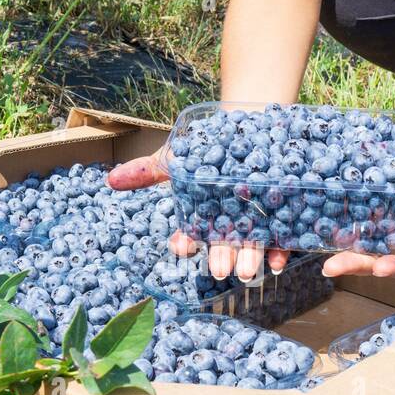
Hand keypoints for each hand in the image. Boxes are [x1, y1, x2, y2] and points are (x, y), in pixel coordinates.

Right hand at [108, 154, 289, 280]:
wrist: (252, 123)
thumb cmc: (210, 145)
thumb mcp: (178, 156)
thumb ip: (149, 171)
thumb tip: (111, 179)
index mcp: (203, 215)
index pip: (192, 233)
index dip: (186, 240)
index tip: (181, 247)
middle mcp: (229, 224)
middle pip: (224, 243)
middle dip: (221, 256)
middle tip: (220, 269)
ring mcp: (256, 222)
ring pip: (252, 245)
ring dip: (250, 259)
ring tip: (247, 271)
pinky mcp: (282, 217)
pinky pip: (283, 237)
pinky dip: (281, 250)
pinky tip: (278, 260)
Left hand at [321, 160, 394, 279]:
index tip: (381, 268)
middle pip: (383, 262)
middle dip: (358, 265)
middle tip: (332, 266)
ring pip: (368, 246)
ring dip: (344, 248)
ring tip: (319, 247)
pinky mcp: (388, 217)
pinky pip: (365, 223)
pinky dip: (346, 222)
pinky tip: (322, 216)